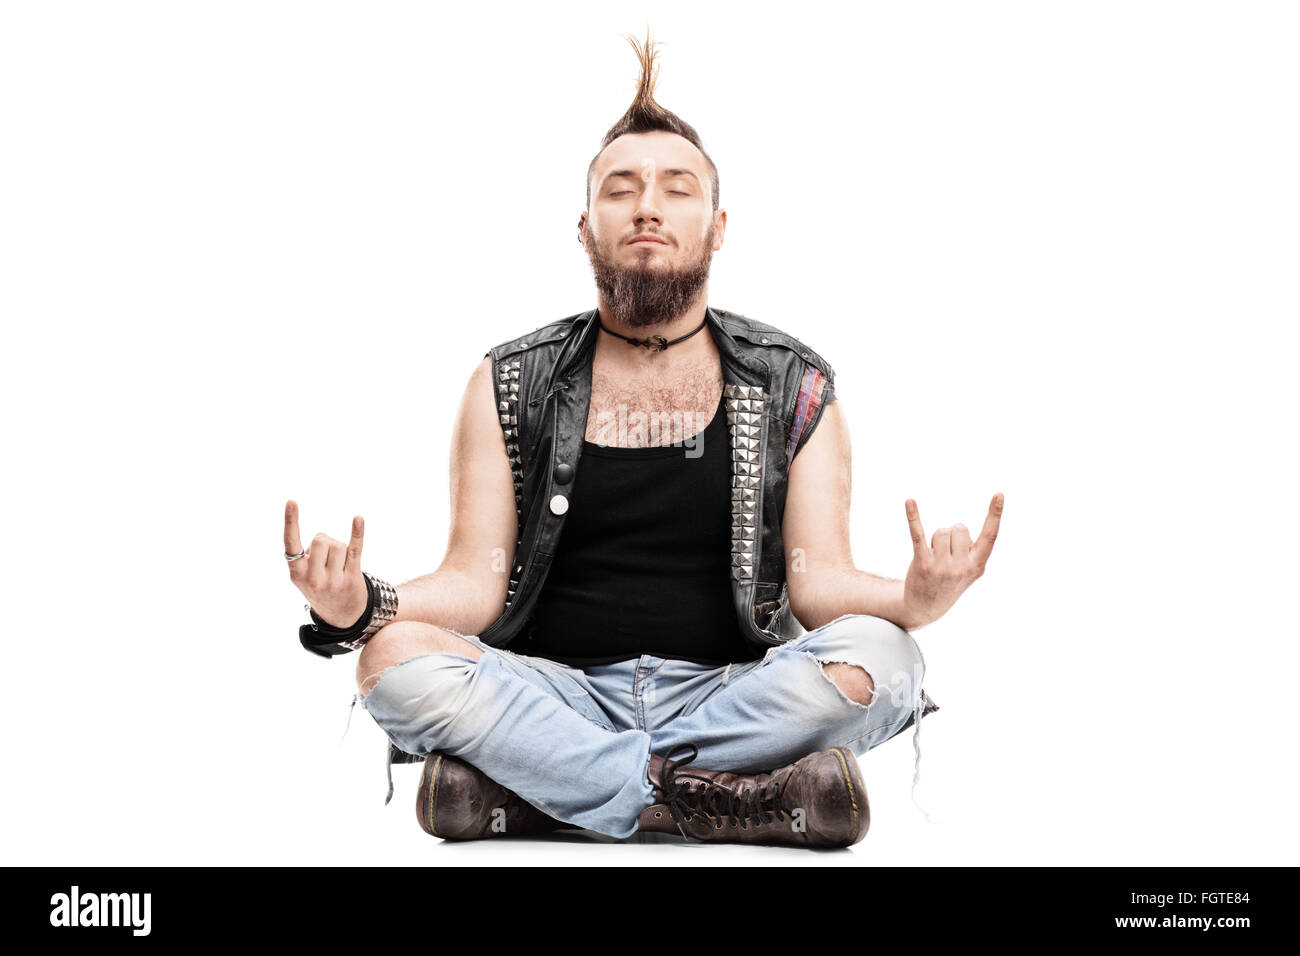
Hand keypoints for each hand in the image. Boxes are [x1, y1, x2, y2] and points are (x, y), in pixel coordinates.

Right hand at [283, 500, 368, 628]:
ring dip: (339, 548)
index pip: (291, 543)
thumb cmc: (319, 586)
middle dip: (325, 541)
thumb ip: (307, 555)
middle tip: (327, 557)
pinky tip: (358, 519)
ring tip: (338, 564)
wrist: (341, 615)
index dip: (291, 521)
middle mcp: (313, 577)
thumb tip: (324, 540)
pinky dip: (357, 532)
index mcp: (296, 573)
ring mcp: (333, 579)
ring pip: (337, 544)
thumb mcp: (304, 576)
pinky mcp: (352, 576)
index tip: (292, 501)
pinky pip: (354, 548)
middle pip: (321, 540)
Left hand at [902, 493, 1003, 627]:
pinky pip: (918, 534)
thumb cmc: (950, 582)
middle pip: (959, 528)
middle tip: (947, 553)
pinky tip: (909, 502)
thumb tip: (958, 529)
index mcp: (978, 565)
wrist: (926, 606)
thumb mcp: (969, 570)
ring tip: (935, 556)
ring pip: (941, 531)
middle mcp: (962, 567)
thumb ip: (971, 549)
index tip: (999, 494)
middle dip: (952, 534)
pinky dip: (913, 517)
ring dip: (936, 539)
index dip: (995, 515)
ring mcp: (941, 566)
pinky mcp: (922, 563)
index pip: (990, 536)